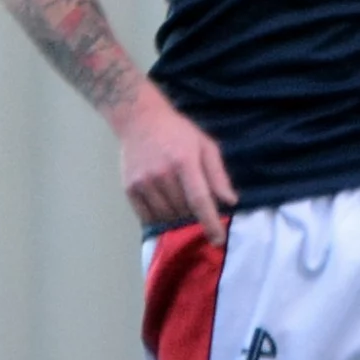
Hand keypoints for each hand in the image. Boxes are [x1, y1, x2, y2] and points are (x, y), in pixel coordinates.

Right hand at [114, 84, 236, 243]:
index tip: (218, 240)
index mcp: (184, 162)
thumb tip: (230, 201)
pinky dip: (159, 216)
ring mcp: (143, 182)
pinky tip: (163, 202)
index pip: (199, 200)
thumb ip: (218, 175)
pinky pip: (147, 216)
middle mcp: (162, 174)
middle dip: (193, 212)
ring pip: (166, 216)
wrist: (139, 119)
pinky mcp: (129, 188)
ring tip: (177, 195)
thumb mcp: (206, 146)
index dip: (210, 223)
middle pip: (183, 210)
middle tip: (193, 196)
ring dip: (177, 215)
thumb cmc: (179, 133)